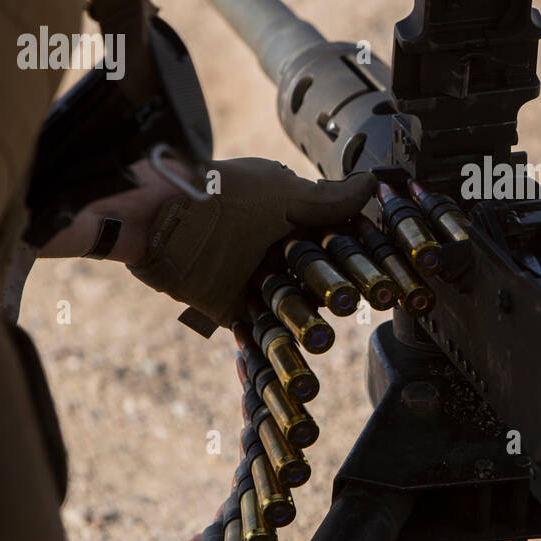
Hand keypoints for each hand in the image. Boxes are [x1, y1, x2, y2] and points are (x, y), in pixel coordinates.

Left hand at [127, 157, 376, 326]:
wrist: (160, 218)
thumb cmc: (225, 196)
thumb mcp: (284, 195)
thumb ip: (329, 199)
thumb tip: (373, 183)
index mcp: (290, 218)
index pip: (333, 241)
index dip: (355, 258)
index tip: (380, 273)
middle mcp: (274, 249)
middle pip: (315, 278)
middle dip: (334, 293)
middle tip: (351, 305)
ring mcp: (252, 279)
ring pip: (292, 306)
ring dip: (307, 320)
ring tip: (322, 332)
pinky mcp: (229, 307)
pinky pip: (258, 329)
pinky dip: (273, 342)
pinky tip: (295, 357)